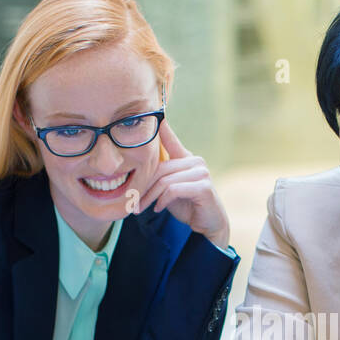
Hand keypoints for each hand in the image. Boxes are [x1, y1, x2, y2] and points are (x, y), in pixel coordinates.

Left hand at [136, 121, 229, 248]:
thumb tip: (138, 168)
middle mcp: (195, 161)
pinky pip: (173, 190)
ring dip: (150, 197)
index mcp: (186, 158)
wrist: (207, 225)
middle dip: (143, 187)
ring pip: (165, 180)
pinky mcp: (204, 186)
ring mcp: (202, 172)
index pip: (170, 138)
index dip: (162, 126)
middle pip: (160, 168)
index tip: (154, 113)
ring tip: (141, 208)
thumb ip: (159, 176)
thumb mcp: (169, 188)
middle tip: (132, 202)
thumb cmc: (186, 205)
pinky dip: (162, 201)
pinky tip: (158, 208)